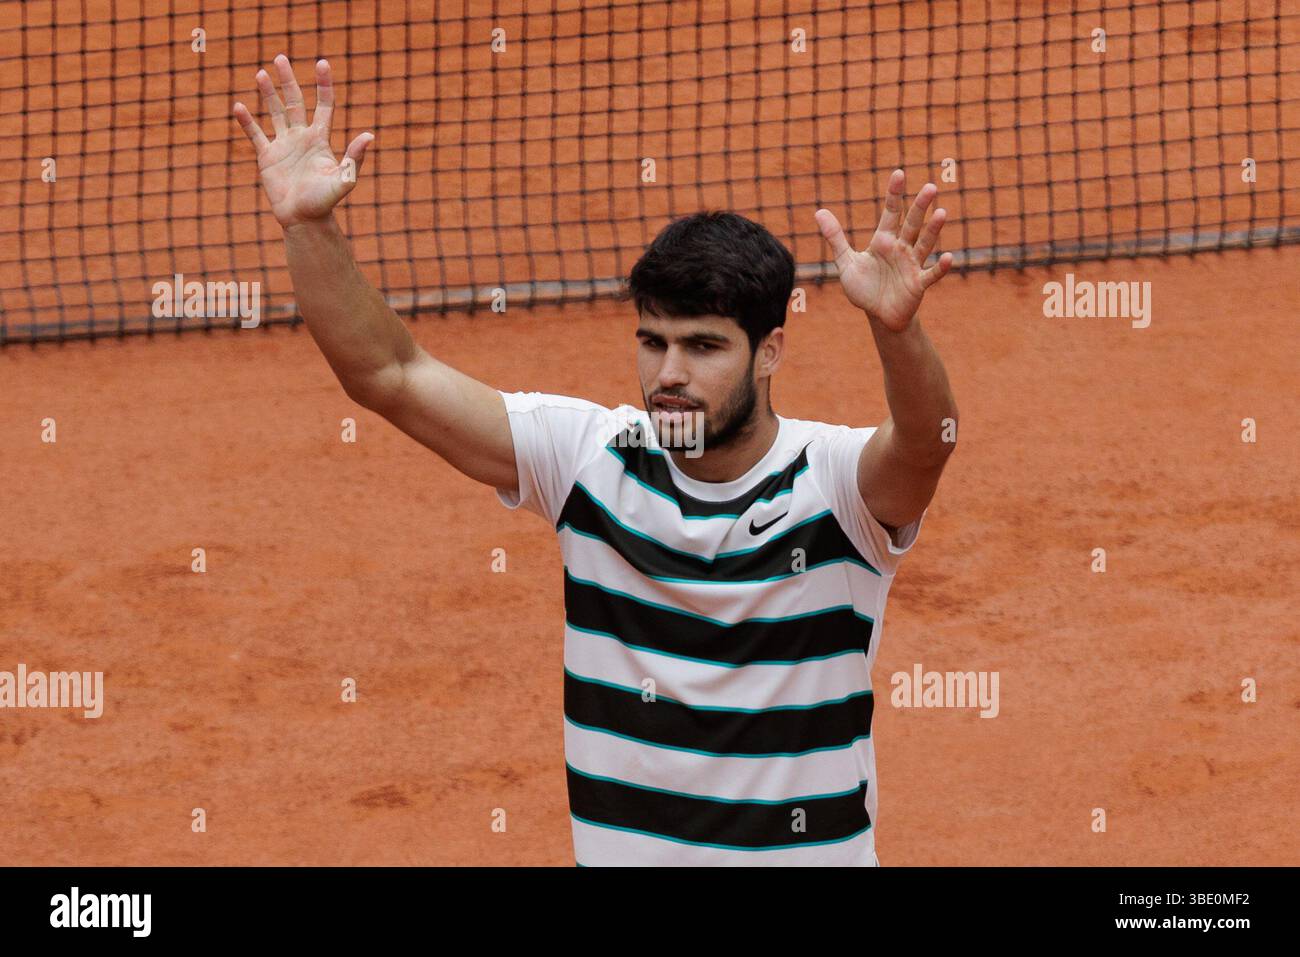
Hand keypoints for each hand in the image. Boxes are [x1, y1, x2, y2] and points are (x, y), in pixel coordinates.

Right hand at [232, 56, 372, 227]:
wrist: (304, 220)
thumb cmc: (325, 202)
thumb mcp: (343, 179)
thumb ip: (354, 158)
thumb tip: (369, 136)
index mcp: (320, 140)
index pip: (324, 105)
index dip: (323, 85)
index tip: (322, 62)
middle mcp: (302, 138)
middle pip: (296, 101)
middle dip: (288, 80)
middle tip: (281, 58)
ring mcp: (284, 146)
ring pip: (275, 113)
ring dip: (268, 94)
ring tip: (261, 73)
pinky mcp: (267, 157)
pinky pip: (255, 135)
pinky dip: (247, 121)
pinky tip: (238, 106)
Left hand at [815, 170, 952, 330]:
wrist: (878, 315)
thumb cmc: (864, 288)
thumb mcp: (846, 262)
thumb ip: (835, 237)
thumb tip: (818, 211)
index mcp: (883, 241)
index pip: (891, 212)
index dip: (894, 194)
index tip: (898, 174)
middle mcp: (901, 249)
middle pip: (912, 224)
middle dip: (920, 206)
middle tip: (930, 187)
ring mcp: (912, 265)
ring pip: (924, 244)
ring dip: (933, 230)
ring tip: (942, 212)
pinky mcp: (918, 284)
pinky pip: (931, 274)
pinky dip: (939, 267)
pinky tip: (947, 257)